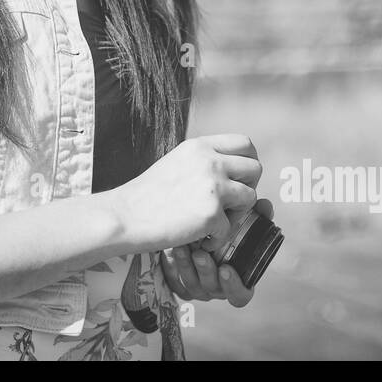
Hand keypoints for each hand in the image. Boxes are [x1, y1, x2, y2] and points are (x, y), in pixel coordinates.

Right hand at [106, 134, 262, 252]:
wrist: (125, 217)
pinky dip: (218, 238)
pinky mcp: (212, 214)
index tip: (239, 178)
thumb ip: (203, 160)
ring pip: (251, 198)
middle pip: (256, 168)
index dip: (248, 161)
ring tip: (215, 223)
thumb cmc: (147, 195)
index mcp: (200, 147)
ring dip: (237, 214)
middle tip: (232, 203)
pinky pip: (231, 228)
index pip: (245, 143)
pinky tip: (200, 239)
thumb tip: (231, 168)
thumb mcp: (177, 162)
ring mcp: (212, 187)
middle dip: (250, 187)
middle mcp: (209, 161)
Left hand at [162, 198, 274, 306]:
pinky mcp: (178, 282)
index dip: (234, 286)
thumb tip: (265, 205)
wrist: (189, 229)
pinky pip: (174, 281)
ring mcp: (198, 286)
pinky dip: (171, 266)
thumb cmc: (221, 228)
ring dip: (186, 266)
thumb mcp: (238, 220)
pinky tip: (170, 249)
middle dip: (206, 271)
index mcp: (237, 279)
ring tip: (181, 247)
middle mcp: (218, 287)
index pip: (240, 295)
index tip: (226, 268)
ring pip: (192, 285)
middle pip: (213, 289)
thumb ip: (254, 214)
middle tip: (200, 254)